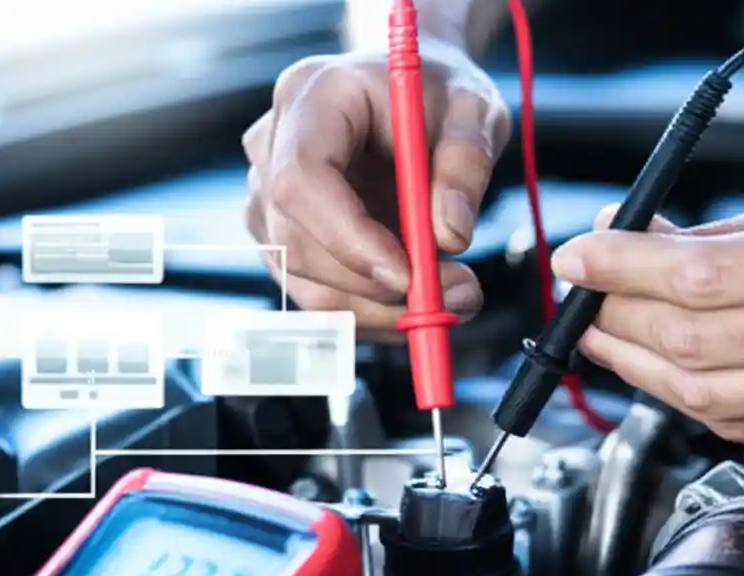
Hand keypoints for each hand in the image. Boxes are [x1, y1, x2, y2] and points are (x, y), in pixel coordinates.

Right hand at [243, 42, 508, 340]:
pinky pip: (317, 293)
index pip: (301, 179)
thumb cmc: (437, 95)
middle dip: (375, 288)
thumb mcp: (474, 110)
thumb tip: (450, 236)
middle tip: (456, 295)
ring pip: (305, 281)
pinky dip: (371, 312)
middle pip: (297, 242)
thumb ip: (466, 165)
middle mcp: (274, 147)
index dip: (349, 239)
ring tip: (452, 296)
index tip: (409, 275)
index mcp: (313, 98)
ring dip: (379, 310)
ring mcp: (269, 197)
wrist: (414, 97)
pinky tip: (420, 300)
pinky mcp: (283, 237)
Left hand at [553, 202, 743, 476]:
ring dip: (633, 363)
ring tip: (601, 336)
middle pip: (692, 338)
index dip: (622, 265)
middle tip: (583, 295)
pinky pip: (737, 428)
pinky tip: (657, 374)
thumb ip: (731, 236)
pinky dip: (681, 400)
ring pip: (703, 394)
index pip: (702, 272)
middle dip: (616, 314)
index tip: (577, 254)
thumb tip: (632, 234)